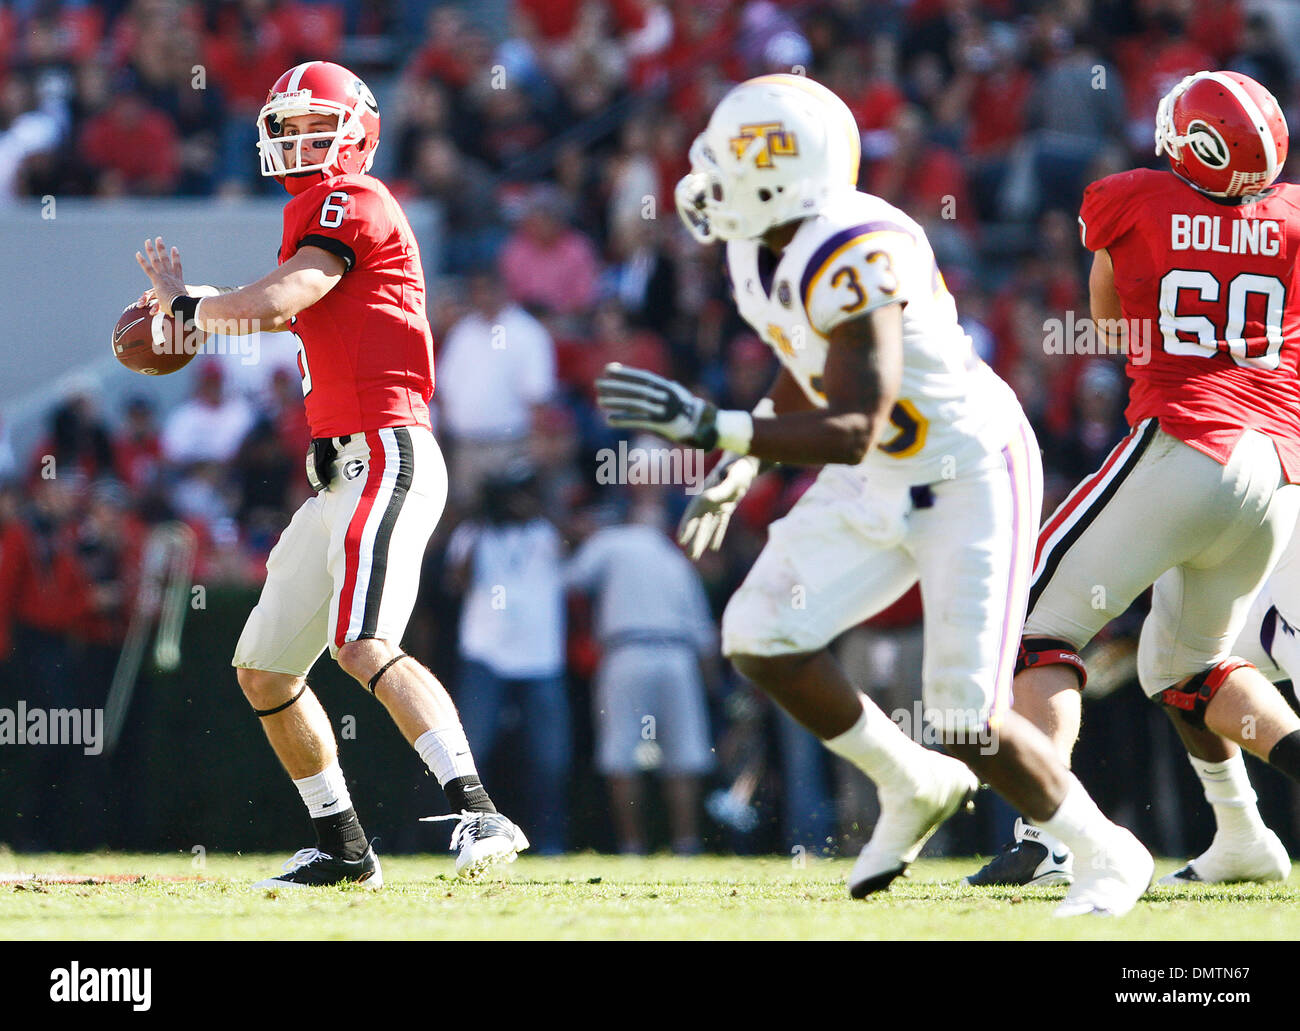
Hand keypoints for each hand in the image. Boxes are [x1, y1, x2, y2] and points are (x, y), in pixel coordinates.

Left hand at [134, 236, 185, 315]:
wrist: (184, 306)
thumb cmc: (188, 310)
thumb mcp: (186, 308)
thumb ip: (185, 309)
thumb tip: (190, 318)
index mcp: (180, 282)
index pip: (178, 267)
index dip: (176, 257)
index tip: (174, 249)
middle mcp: (172, 277)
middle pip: (167, 260)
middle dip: (162, 249)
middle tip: (159, 239)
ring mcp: (165, 278)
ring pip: (158, 261)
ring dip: (152, 250)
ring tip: (148, 241)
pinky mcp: (158, 281)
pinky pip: (148, 269)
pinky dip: (143, 261)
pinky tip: (138, 253)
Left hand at [595, 363, 717, 447]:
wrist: (702, 425)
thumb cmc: (685, 408)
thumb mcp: (673, 392)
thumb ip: (657, 388)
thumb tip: (642, 382)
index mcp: (665, 386)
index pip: (641, 377)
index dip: (624, 373)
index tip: (608, 369)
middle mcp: (662, 396)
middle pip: (634, 390)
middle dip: (615, 386)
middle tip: (597, 384)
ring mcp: (661, 410)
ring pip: (634, 404)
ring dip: (615, 402)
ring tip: (599, 401)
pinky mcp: (660, 424)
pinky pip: (638, 421)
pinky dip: (623, 419)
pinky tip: (609, 419)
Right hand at [677, 451, 760, 559]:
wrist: (748, 460)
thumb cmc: (739, 467)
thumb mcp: (731, 478)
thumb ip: (719, 489)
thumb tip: (705, 499)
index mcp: (706, 493)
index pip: (694, 513)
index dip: (687, 526)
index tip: (680, 539)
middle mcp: (709, 500)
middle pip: (700, 523)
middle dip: (695, 539)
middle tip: (690, 557)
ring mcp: (718, 503)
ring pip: (708, 525)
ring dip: (702, 540)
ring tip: (694, 556)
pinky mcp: (727, 505)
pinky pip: (721, 523)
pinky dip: (717, 534)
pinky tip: (714, 548)